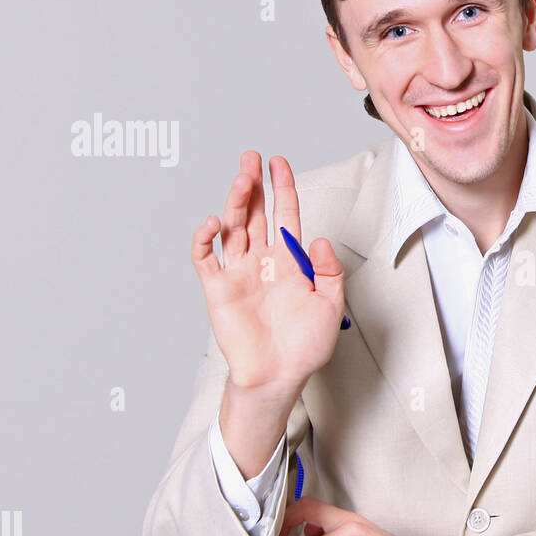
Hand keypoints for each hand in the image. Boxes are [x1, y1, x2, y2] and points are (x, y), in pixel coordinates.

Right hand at [192, 153, 345, 392]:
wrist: (279, 376)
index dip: (282, 188)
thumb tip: (318, 240)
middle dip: (253, 185)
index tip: (278, 163)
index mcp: (289, 261)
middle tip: (251, 158)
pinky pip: (206, 258)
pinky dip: (205, 238)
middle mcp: (262, 261)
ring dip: (235, 202)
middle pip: (255, 214)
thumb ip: (329, 271)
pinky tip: (215, 222)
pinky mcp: (218, 289)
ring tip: (241, 180)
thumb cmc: (305, 345)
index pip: (284, 215)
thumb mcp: (331, 304)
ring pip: (233, 228)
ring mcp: (238, 272)